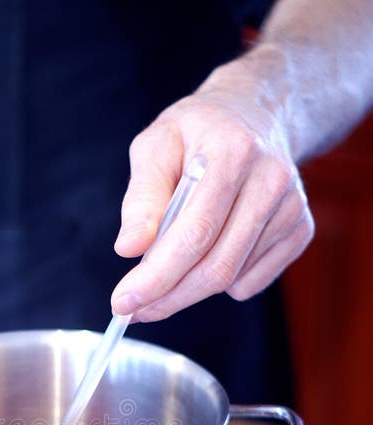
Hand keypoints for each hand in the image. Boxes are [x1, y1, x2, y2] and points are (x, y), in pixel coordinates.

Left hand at [111, 50, 314, 320]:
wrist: (256, 114)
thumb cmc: (197, 132)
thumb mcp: (156, 146)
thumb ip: (141, 198)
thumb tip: (128, 249)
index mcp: (232, 152)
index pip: (194, 232)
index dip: (157, 276)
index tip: (122, 302)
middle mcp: (271, 180)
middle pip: (216, 266)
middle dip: (168, 297)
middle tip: (135, 310)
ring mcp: (291, 208)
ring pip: (231, 279)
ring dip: (188, 291)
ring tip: (164, 274)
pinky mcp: (301, 230)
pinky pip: (251, 282)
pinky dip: (221, 282)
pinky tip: (210, 252)